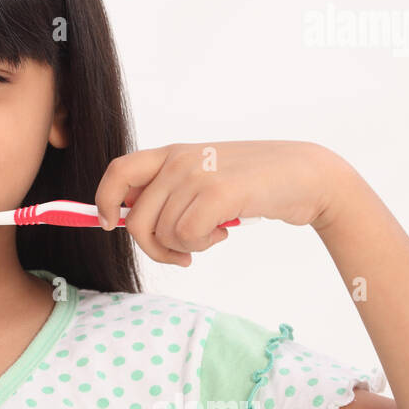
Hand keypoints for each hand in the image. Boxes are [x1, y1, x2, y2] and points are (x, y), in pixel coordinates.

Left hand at [93, 141, 346, 265]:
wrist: (305, 176)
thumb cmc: (251, 184)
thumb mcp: (203, 178)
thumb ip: (168, 192)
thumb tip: (123, 219)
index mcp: (171, 153)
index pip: (118, 172)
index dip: (103, 200)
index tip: (107, 224)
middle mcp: (179, 159)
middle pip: (135, 220)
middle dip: (154, 248)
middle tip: (181, 255)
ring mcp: (197, 173)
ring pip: (163, 234)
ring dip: (186, 247)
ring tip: (213, 234)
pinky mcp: (218, 192)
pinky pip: (186, 237)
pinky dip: (202, 245)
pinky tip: (223, 233)